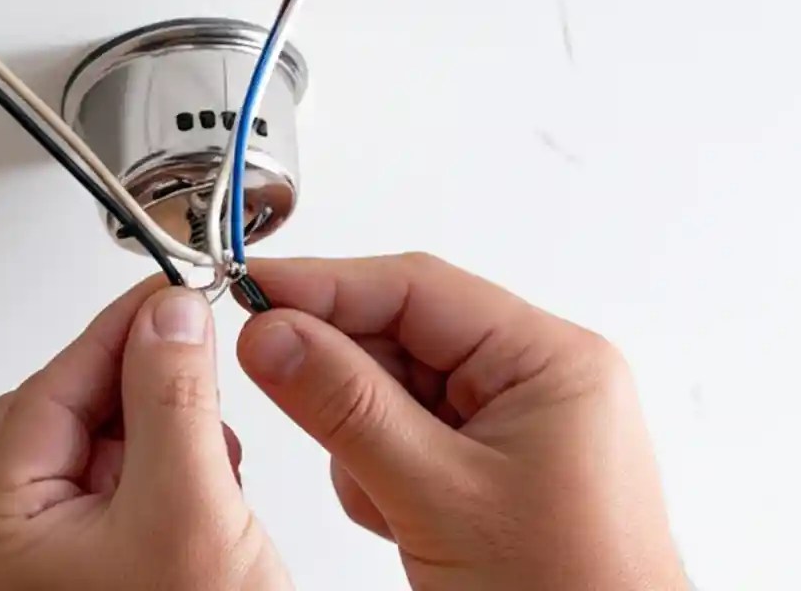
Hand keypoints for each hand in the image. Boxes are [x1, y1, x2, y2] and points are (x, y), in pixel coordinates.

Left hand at [0, 283, 290, 590]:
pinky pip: (123, 497)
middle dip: (136, 383)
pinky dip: (167, 470)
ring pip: (95, 455)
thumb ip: (173, 402)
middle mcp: (18, 551)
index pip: (51, 390)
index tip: (170, 295)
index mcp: (5, 532)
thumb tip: (167, 317)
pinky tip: (208, 480)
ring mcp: (59, 569)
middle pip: (63, 418)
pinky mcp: (105, 579)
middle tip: (192, 353)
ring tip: (210, 439)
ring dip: (157, 427)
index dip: (116, 331)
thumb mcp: (186, 512)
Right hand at [237, 254, 687, 590]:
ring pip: (396, 390)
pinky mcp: (492, 462)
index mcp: (549, 360)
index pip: (416, 289)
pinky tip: (401, 517)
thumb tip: (272, 333)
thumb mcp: (436, 497)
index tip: (251, 290)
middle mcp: (536, 379)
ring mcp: (515, 422)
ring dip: (363, 439)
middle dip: (344, 380)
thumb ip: (345, 407)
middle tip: (279, 391)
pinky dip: (383, 471)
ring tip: (386, 502)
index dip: (324, 285)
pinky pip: (410, 434)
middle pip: (402, 334)